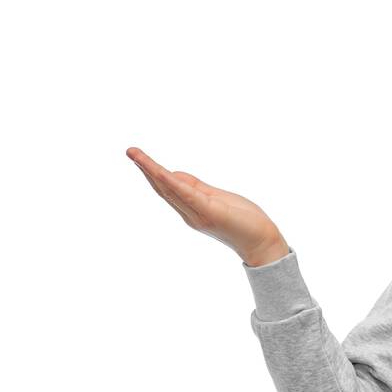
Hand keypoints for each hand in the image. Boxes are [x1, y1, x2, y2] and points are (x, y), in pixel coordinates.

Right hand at [126, 146, 287, 265]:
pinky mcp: (210, 212)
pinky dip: (172, 182)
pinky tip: (161, 172)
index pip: (168, 187)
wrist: (262, 241)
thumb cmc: (243, 219)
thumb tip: (174, 174)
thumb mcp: (216, 198)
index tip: (138, 155)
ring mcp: (198, 214)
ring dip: (151, 171)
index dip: (152, 171)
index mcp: (191, 209)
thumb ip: (196, 187)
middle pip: (163, 188)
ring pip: (169, 189)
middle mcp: (189, 213)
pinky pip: (187, 195)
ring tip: (136, 155)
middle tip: (129, 151)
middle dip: (145, 169)